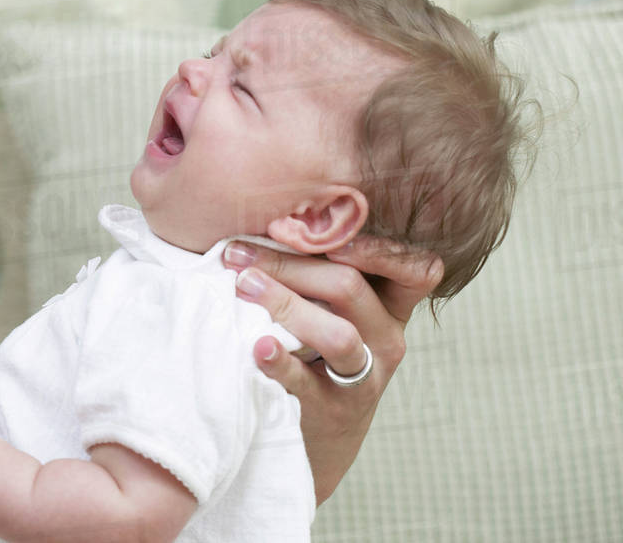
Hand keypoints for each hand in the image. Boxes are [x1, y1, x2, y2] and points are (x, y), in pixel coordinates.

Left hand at [224, 236, 442, 503]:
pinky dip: (278, 361)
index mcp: (392, 307)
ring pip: (338, 334)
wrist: (320, 434)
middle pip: (350, 287)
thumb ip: (319, 272)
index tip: (319, 225)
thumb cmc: (318, 352)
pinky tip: (257, 346)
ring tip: (243, 285)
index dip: (376, 245)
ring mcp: (364, 376)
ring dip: (285, 304)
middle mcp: (386, 338)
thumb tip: (264, 217)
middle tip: (237, 253)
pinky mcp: (334, 409)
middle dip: (290, 263)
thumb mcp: (334, 311)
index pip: (416, 269)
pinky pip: (307, 382)